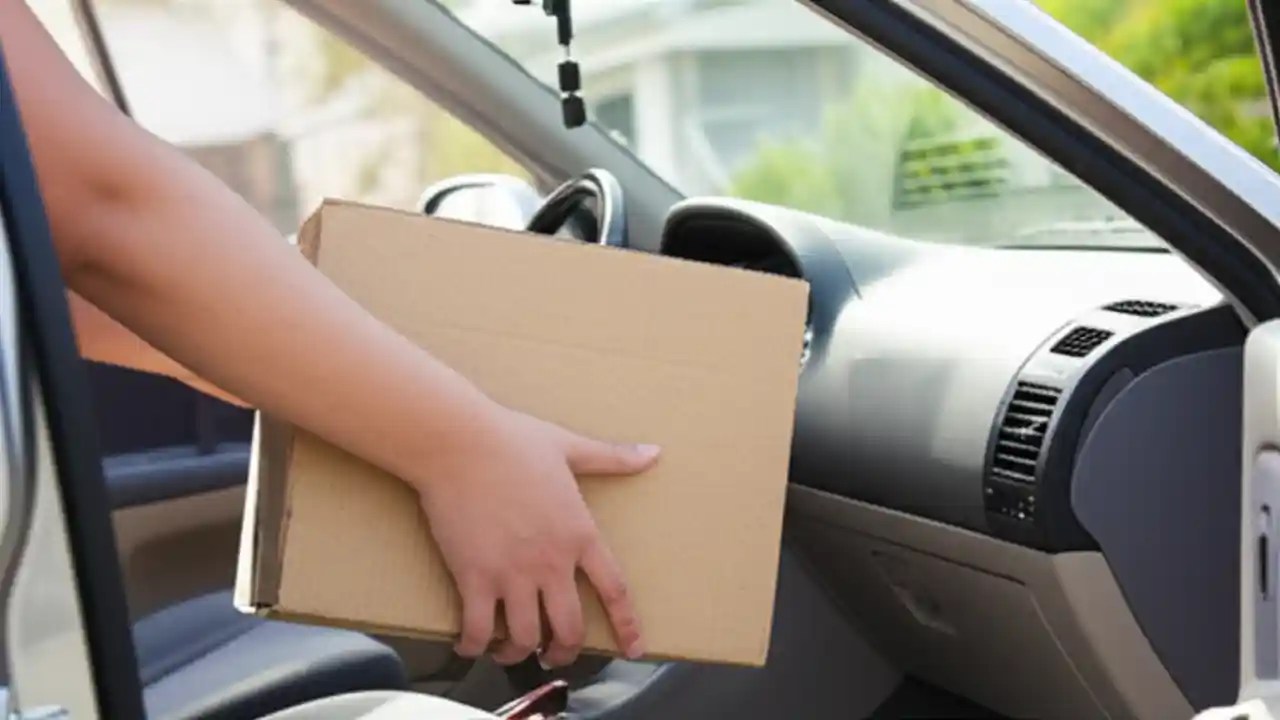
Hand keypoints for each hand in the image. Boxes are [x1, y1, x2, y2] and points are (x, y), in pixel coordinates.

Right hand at [413, 404, 659, 667]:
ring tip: (510, 652)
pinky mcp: (474, 577)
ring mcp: (512, 573)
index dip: (626, 625)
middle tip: (555, 656)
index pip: (614, 590)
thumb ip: (613, 458)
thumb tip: (654, 453)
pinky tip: (469, 645)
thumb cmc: (512, 440)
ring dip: (518, 653)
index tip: (634, 649)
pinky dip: (474, 646)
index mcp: (579, 534)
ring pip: (524, 637)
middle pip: (568, 628)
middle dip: (563, 651)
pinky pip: (478, 629)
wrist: (459, 442)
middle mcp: (551, 562)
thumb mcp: (570, 447)